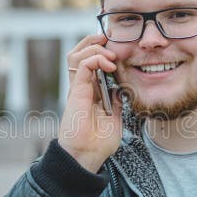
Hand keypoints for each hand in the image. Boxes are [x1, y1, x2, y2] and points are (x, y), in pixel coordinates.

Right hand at [58, 34, 121, 172]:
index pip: (90, 62)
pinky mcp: (76, 91)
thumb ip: (115, 102)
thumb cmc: (98, 143)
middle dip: (94, 41)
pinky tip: (109, 65)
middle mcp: (80, 86)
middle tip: (110, 40)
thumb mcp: (114, 118)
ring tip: (110, 52)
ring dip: (94, 47)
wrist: (87, 156)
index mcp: (89, 92)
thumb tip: (121, 89)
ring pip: (77, 53)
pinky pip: (83, 64)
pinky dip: (96, 58)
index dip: (101, 51)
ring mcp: (77, 87)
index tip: (118, 49)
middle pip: (79, 52)